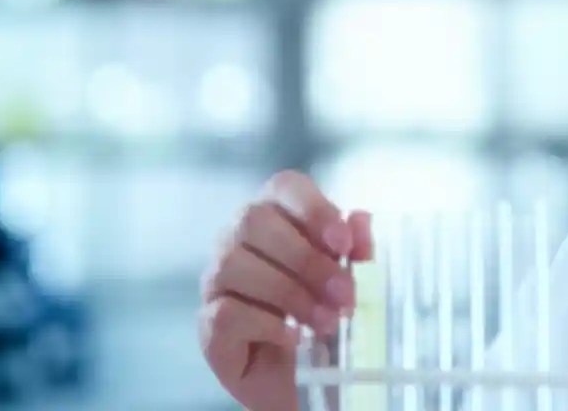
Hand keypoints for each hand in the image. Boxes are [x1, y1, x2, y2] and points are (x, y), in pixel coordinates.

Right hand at [198, 170, 373, 410]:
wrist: (308, 379)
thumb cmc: (327, 316)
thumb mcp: (353, 282)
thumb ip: (357, 250)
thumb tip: (360, 219)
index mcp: (278, 216)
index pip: (284, 187)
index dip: (313, 209)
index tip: (343, 242)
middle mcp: (237, 239)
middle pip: (254, 220)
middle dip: (306, 259)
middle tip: (344, 294)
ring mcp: (216, 280)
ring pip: (235, 263)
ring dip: (290, 294)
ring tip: (327, 322)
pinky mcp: (207, 324)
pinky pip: (225, 311)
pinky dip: (267, 325)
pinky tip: (294, 337)